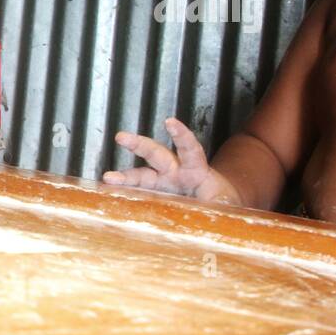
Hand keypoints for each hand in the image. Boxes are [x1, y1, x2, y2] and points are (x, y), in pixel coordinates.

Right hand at [103, 117, 242, 204]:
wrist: (214, 208)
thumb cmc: (222, 200)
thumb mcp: (228, 202)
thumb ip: (224, 204)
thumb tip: (221, 212)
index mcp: (195, 169)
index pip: (189, 149)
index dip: (181, 135)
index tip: (170, 122)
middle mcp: (174, 172)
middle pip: (156, 154)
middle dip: (138, 144)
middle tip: (120, 137)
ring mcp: (161, 185)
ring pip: (141, 176)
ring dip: (124, 176)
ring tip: (107, 178)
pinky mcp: (152, 198)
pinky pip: (137, 195)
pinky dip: (123, 195)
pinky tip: (108, 195)